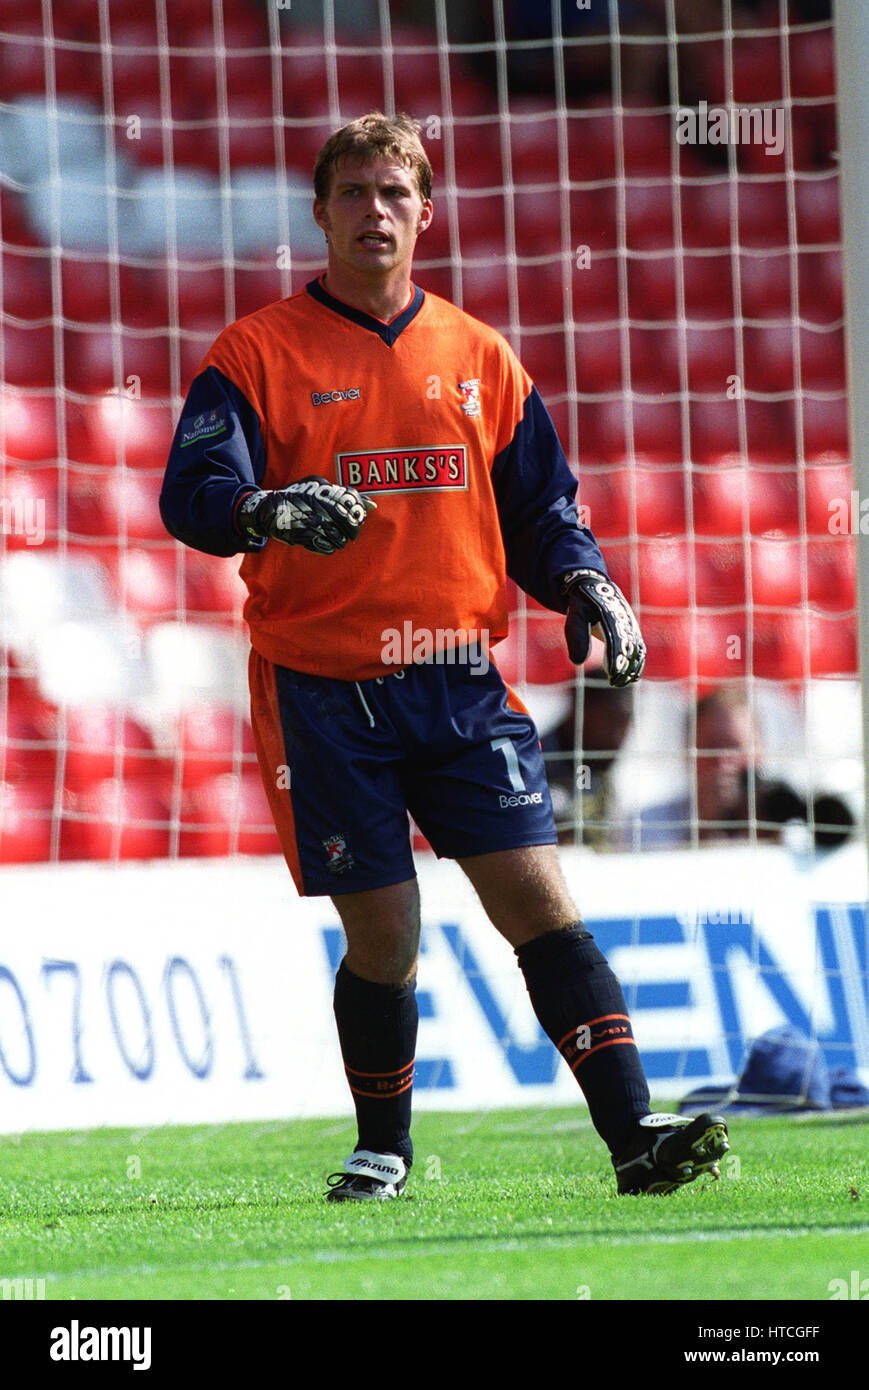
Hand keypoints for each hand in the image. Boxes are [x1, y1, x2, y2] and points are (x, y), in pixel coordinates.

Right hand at [238, 477, 375, 553]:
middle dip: (352, 530)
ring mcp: (307, 519)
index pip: (350, 501)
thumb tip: (373, 506)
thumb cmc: (298, 498)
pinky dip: (327, 547)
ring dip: (339, 541)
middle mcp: (315, 503)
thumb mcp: (319, 488)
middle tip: (350, 535)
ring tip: (334, 539)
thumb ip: (346, 496)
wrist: (268, 509)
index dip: (358, 513)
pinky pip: (323, 546)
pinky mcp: (300, 534)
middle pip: (346, 520)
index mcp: (321, 489)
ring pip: (337, 536)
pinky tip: (324, 544)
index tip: (357, 520)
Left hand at [562, 568, 645, 686]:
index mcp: (611, 614)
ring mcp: (632, 626)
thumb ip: (577, 636)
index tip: (612, 674)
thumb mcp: (575, 616)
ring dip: (632, 668)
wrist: (595, 587)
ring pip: (638, 650)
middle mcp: (625, 620)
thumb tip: (579, 662)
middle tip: (613, 683)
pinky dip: (638, 664)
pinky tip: (631, 678)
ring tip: (620, 683)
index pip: (616, 639)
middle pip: (629, 647)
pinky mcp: (634, 632)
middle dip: (624, 667)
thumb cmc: (582, 604)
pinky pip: (640, 650)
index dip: (615, 657)